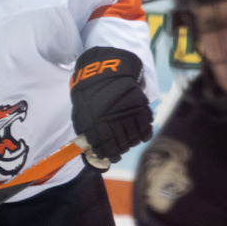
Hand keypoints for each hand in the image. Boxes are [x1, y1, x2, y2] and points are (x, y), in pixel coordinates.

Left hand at [69, 46, 152, 162]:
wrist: (108, 68)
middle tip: (119, 152)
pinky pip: (146, 127)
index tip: (110, 156)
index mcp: (95, 122)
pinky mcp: (140, 106)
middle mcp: (112, 119)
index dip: (108, 154)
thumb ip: (85, 128)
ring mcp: (127, 113)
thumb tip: (90, 147)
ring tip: (128, 142)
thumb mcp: (81, 109)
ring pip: (133, 138)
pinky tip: (141, 135)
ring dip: (131, 143)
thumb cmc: (91, 90)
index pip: (104, 146)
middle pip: (120, 144)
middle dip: (120, 150)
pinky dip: (144, 134)